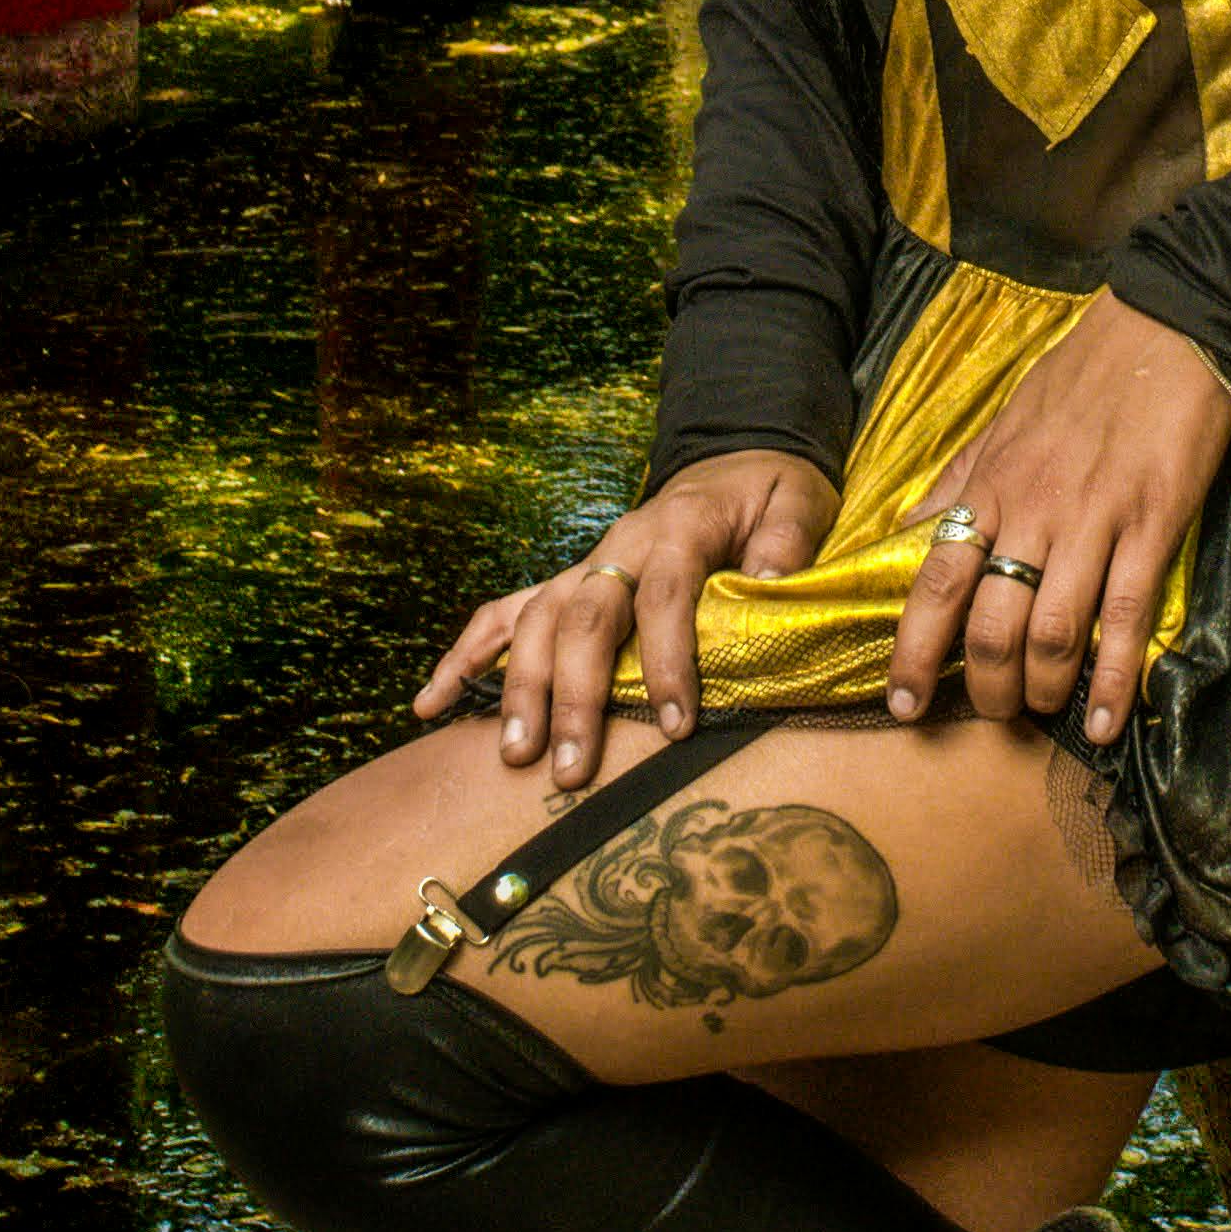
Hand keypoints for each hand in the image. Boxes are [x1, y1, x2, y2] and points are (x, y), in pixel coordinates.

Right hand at [415, 449, 835, 782]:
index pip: (664, 597)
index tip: (675, 726)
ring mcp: (584, 564)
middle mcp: (619, 546)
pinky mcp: (565, 582)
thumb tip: (770, 585)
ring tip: (514, 753)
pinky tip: (430, 704)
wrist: (733, 464)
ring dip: (518, 687)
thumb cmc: (768, 496)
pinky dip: (463, 656)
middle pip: (584, 616)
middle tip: (571, 767)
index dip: (667, 662)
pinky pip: (502, 613)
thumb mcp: (800, 503)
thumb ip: (787, 541)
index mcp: (679, 529)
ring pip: (536, 619)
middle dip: (574, 694)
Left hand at [887, 293, 1230, 751]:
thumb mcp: (1003, 422)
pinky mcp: (1152, 526)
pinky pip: (1124, 617)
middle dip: (985, 685)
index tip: (902, 702)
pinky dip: (1112, 679)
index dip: (915, 649)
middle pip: (991, 621)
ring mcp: (1094, 521)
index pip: (935, 579)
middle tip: (991, 714)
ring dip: (1043, 688)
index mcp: (992, 484)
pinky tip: (1105, 719)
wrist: (1169, 329)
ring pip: (1052, 631)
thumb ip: (957, 482)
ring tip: (1044, 710)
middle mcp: (1034, 510)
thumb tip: (907, 531)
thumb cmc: (1083, 376)